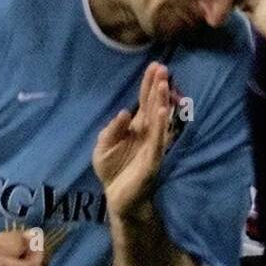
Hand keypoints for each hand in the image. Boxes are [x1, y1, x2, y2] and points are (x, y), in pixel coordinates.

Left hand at [95, 62, 173, 218]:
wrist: (118, 198)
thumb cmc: (112, 170)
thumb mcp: (103, 147)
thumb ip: (111, 130)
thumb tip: (124, 113)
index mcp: (136, 127)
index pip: (144, 101)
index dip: (148, 84)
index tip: (155, 66)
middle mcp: (147, 132)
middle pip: (153, 105)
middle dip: (158, 87)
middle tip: (163, 68)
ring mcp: (152, 145)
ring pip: (158, 119)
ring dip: (161, 102)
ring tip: (163, 85)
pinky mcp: (153, 159)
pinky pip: (158, 140)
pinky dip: (160, 126)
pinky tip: (162, 111)